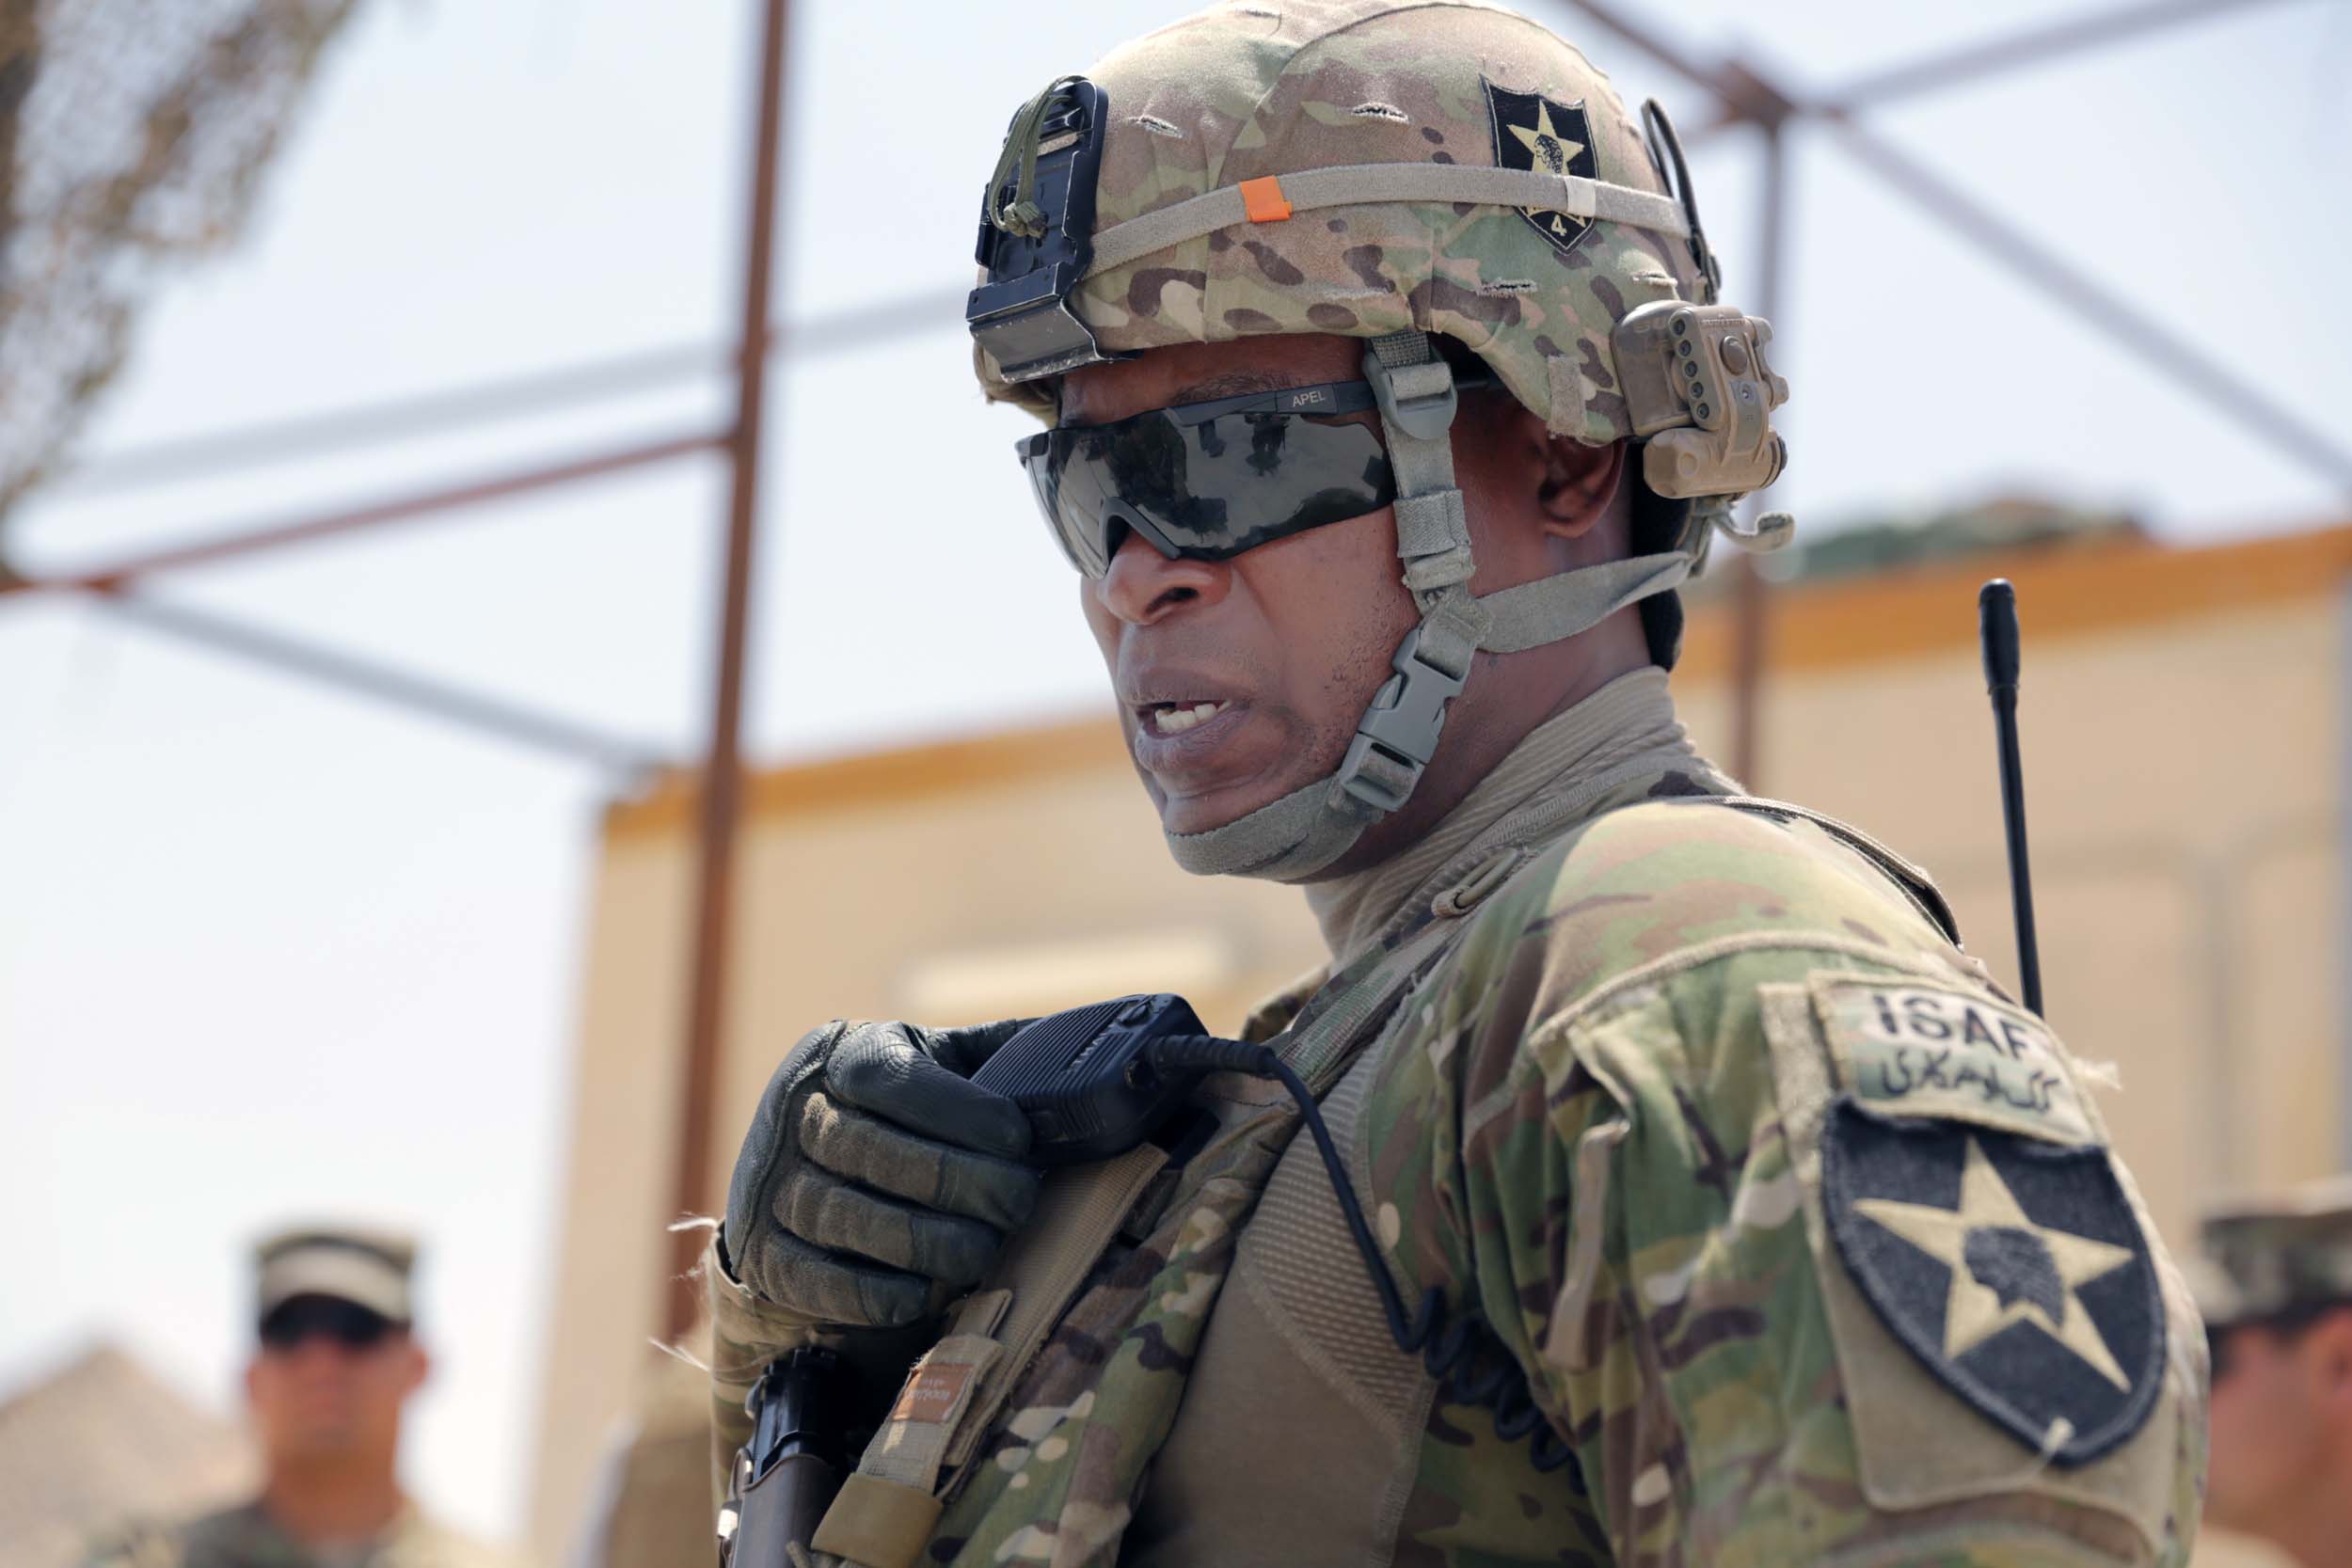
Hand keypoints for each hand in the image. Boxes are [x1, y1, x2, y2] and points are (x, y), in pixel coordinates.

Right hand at [722, 1018, 1040, 1329]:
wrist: (791, 1183)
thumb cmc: (897, 1117)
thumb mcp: (935, 1065)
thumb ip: (997, 1055)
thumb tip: (1097, 1042)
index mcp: (840, 1055)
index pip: (892, 1077)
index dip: (958, 1110)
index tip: (1017, 1138)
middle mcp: (794, 1114)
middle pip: (874, 1151)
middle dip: (958, 1182)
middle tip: (1017, 1204)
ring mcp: (770, 1187)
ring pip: (849, 1218)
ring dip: (926, 1241)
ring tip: (983, 1251)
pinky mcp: (763, 1255)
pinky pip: (819, 1279)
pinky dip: (877, 1291)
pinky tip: (926, 1292)